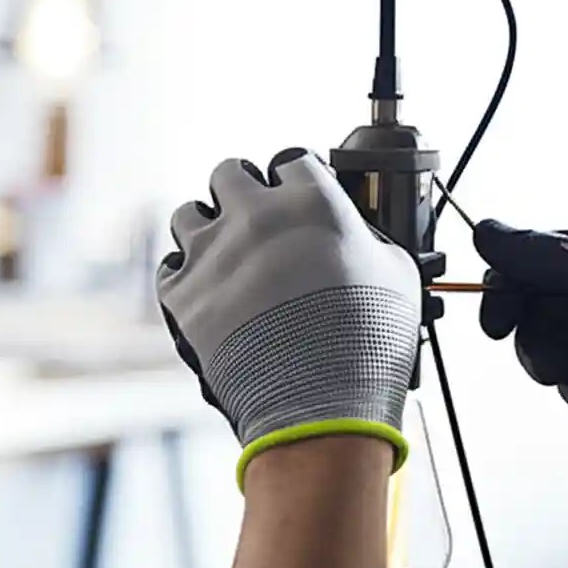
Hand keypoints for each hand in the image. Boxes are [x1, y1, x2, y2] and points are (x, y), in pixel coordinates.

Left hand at [157, 148, 420, 488]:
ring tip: (225, 254)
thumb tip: (357, 237)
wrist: (321, 406)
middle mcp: (256, 216)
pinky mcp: (183, 293)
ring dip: (205, 228)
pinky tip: (208, 291)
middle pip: (229, 172)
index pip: (290, 161)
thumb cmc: (368, 344)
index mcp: (312, 202)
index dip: (294, 181)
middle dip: (241, 192)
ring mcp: (213, 253)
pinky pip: (169, 266)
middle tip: (254, 219)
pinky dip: (185, 277)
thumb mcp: (397, 276)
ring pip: (188, 213)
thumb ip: (370, 239)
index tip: (295, 197)